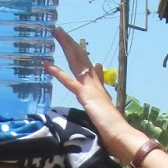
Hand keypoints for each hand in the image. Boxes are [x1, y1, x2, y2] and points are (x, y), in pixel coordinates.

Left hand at [45, 27, 149, 163]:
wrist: (120, 135)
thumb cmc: (115, 133)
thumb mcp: (107, 120)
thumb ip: (104, 115)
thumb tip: (105, 118)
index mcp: (100, 91)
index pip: (93, 71)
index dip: (86, 59)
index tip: (84, 50)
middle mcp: (96, 85)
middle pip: (82, 59)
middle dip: (72, 44)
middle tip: (61, 32)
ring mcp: (90, 88)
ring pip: (76, 61)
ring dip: (66, 46)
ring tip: (56, 32)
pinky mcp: (85, 95)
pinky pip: (68, 81)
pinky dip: (57, 72)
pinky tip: (47, 64)